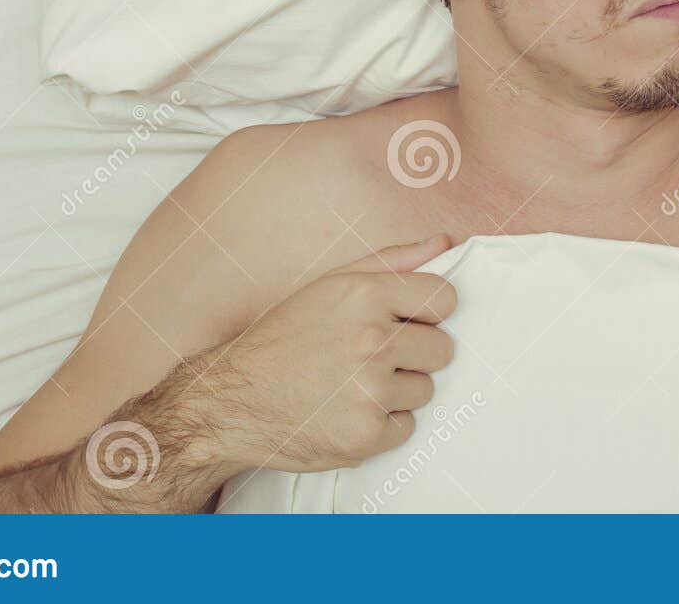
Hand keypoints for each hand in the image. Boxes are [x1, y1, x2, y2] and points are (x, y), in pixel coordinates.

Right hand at [203, 234, 457, 474]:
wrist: (231, 402)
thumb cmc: (283, 338)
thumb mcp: (330, 285)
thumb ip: (392, 261)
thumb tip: (446, 243)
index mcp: (365, 295)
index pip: (445, 299)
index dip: (430, 312)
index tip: (408, 321)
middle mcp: (372, 340)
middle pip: (442, 349)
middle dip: (415, 355)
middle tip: (372, 358)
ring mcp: (370, 391)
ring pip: (425, 390)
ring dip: (397, 392)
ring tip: (352, 385)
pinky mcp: (365, 436)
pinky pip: (406, 427)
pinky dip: (381, 426)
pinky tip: (346, 412)